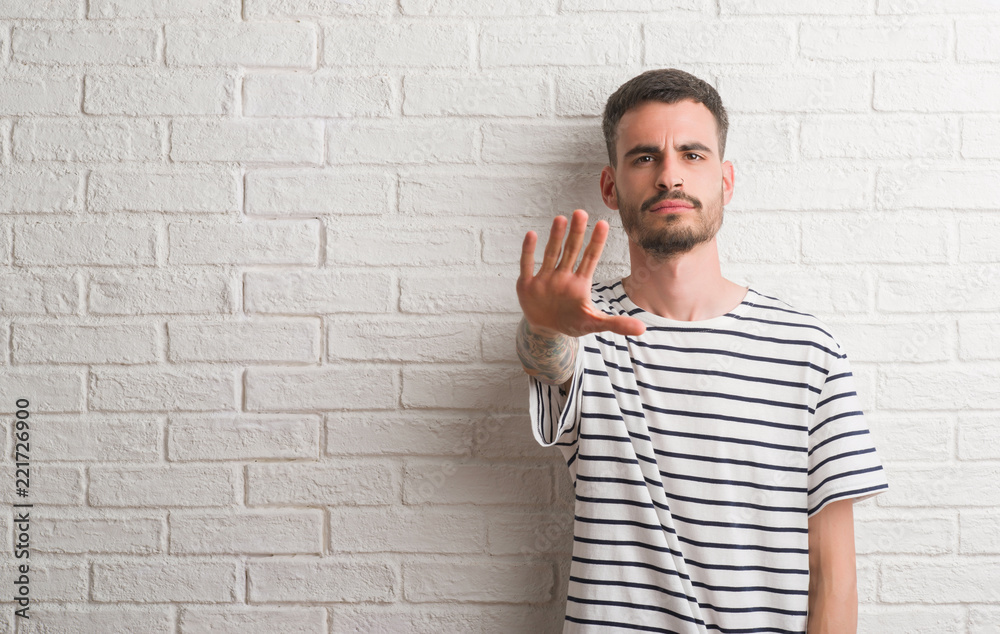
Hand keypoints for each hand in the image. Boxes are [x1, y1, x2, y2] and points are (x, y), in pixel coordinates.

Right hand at [516, 209, 645, 337]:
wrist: (545, 330)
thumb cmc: (572, 322)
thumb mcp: (594, 324)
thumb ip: (616, 324)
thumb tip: (642, 329)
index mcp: (580, 283)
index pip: (590, 259)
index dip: (596, 242)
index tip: (603, 224)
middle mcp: (563, 275)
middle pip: (571, 251)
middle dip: (576, 233)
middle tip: (581, 212)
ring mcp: (545, 279)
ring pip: (551, 254)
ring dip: (555, 237)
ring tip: (561, 219)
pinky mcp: (527, 285)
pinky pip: (527, 266)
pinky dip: (528, 252)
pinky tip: (531, 235)